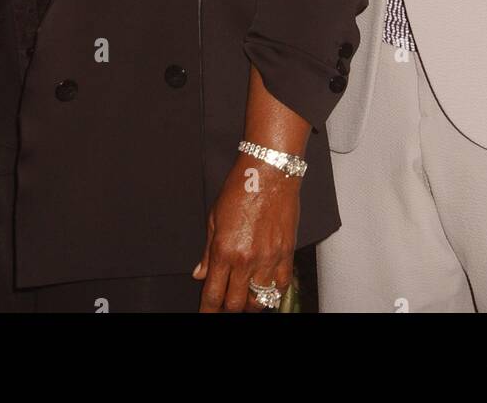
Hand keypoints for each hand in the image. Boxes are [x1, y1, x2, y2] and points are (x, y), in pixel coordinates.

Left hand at [193, 155, 299, 311]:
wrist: (270, 173)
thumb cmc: (241, 188)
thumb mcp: (214, 218)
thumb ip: (207, 251)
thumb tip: (200, 272)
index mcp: (224, 251)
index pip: (213, 295)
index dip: (207, 311)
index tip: (206, 314)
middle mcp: (246, 259)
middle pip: (235, 304)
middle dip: (227, 307)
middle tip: (225, 300)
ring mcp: (268, 259)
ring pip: (259, 300)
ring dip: (250, 301)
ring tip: (245, 294)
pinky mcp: (286, 253)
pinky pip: (281, 286)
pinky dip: (273, 291)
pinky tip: (266, 285)